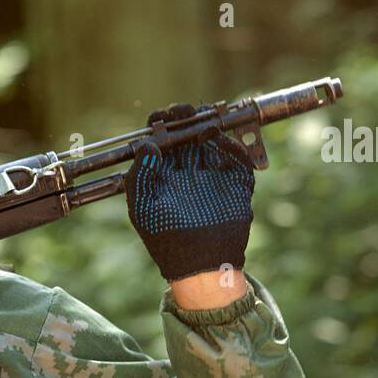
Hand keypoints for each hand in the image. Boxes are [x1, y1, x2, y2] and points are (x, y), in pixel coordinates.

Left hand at [124, 102, 255, 282]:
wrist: (200, 266)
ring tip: (201, 120)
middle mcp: (188, 169)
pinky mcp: (237, 182)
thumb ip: (139, 175)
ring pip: (213, 138)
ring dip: (208, 125)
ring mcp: (213, 174)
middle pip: (188, 132)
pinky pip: (237, 157)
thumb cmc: (165, 240)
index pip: (162, 138)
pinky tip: (217, 139)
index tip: (160, 117)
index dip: (161, 123)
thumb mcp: (142, 208)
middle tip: (184, 112)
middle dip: (186, 118)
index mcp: (164, 173)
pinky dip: (231, 145)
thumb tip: (147, 144)